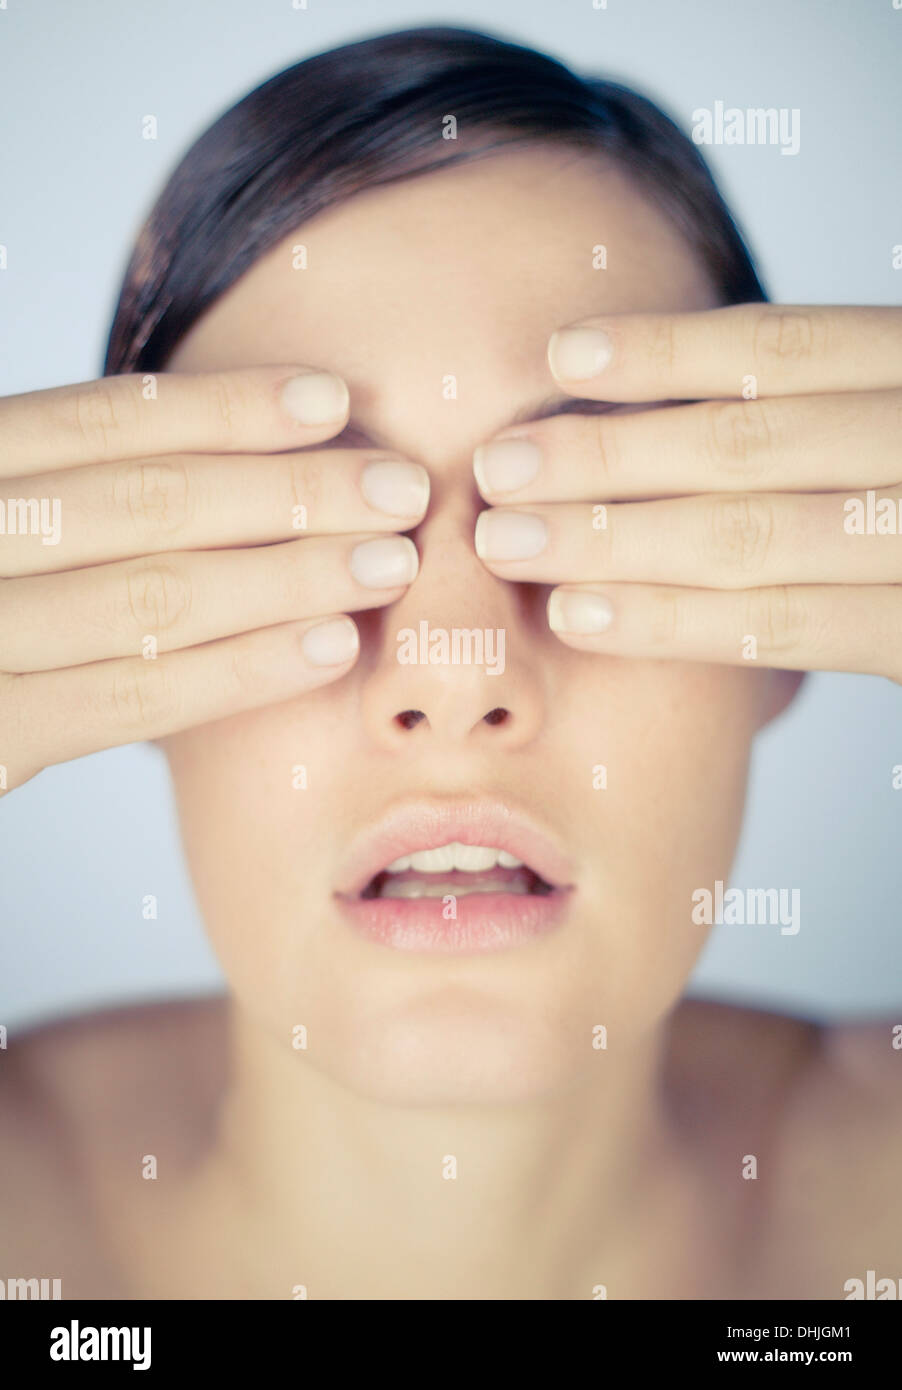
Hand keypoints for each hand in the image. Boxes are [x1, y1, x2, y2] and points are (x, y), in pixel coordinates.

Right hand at [0, 366, 426, 793]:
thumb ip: (51, 503)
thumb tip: (214, 473)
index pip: (100, 424)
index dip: (224, 409)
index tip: (329, 400)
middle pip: (145, 502)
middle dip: (288, 491)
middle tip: (401, 487)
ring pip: (151, 594)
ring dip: (287, 574)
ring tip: (387, 560)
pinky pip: (132, 699)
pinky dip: (237, 670)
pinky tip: (324, 646)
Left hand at [472, 304, 901, 682]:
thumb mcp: (893, 423)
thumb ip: (836, 409)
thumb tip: (672, 404)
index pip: (793, 348)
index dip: (670, 351)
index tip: (564, 356)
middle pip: (753, 443)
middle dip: (613, 455)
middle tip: (501, 464)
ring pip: (756, 535)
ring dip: (616, 537)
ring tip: (511, 537)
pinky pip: (784, 629)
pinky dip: (674, 621)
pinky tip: (583, 612)